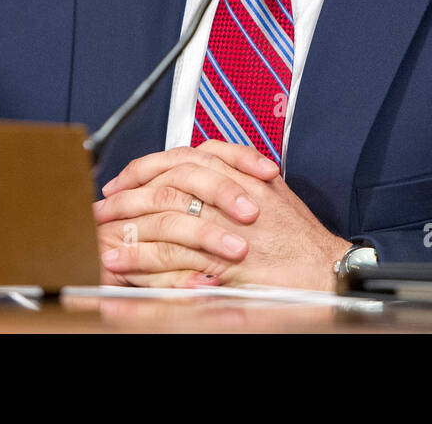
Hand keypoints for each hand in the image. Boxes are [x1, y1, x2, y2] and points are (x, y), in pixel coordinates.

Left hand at [93, 141, 351, 290]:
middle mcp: (233, 196)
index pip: (183, 158)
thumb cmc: (302, 240)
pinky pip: (174, 259)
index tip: (124, 180)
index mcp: (242, 175)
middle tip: (104, 206)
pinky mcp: (223, 263)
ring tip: (105, 236)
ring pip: (166, 220)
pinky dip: (144, 262)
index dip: (147, 167)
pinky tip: (125, 264)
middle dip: (129, 195)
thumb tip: (206, 163)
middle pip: (168, 184)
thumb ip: (240, 173)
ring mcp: (227, 229)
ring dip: (130, 228)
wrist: (327, 273)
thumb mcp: (273, 192)